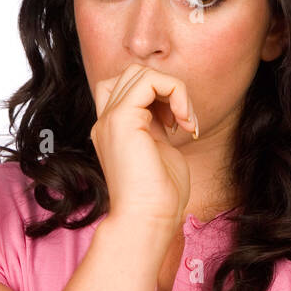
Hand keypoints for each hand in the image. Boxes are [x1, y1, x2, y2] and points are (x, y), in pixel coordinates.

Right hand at [90, 63, 197, 227]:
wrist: (149, 219)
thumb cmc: (161, 197)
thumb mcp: (161, 150)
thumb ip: (158, 124)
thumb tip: (170, 106)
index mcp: (113, 130)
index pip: (126, 87)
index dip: (157, 94)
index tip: (176, 123)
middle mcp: (106, 121)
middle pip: (132, 73)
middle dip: (166, 88)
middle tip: (182, 121)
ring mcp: (110, 119)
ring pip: (140, 72)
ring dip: (174, 90)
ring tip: (185, 121)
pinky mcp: (121, 119)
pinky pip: (151, 81)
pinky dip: (176, 92)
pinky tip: (183, 122)